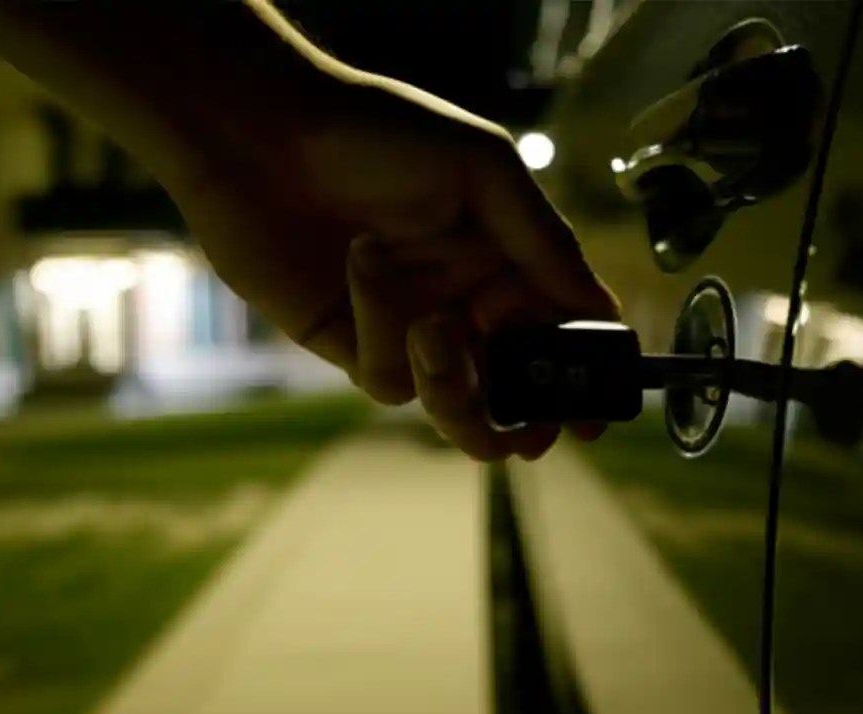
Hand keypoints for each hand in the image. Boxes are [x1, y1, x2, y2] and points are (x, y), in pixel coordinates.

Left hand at [165, 75, 618, 459]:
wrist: (261, 134)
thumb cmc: (377, 133)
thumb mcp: (482, 169)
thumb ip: (544, 243)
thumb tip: (601, 309)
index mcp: (507, 256)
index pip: (560, 328)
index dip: (579, 374)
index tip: (591, 412)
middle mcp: (466, 298)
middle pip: (515, 385)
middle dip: (526, 414)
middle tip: (533, 432)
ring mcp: (410, 328)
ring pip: (457, 401)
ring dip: (452, 382)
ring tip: (432, 332)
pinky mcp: (353, 345)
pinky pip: (390, 381)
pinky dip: (381, 333)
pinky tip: (361, 267)